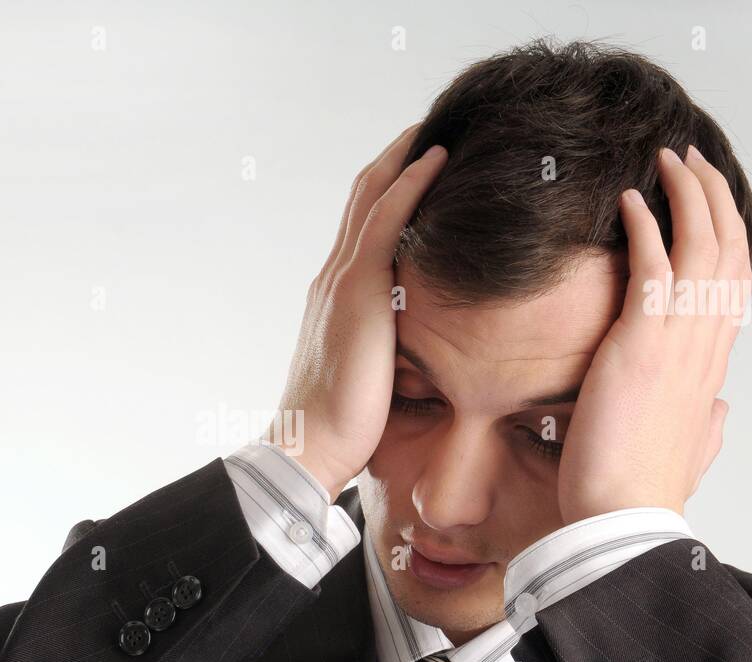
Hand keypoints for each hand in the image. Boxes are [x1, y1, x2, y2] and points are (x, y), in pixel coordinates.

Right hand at [265, 124, 448, 500]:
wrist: (311, 446)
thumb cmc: (343, 426)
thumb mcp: (371, 374)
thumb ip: (391, 345)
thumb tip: (425, 349)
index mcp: (334, 295)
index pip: (362, 224)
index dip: (389, 186)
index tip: (421, 161)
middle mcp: (333, 277)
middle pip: (364, 195)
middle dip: (397, 156)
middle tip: (433, 126)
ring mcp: (342, 279)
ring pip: (373, 195)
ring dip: (406, 155)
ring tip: (440, 125)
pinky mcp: (357, 290)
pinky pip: (386, 220)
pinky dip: (411, 183)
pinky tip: (437, 159)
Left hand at [557, 145, 751, 523]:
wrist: (621, 515)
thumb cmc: (643, 487)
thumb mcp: (691, 449)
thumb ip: (709, 421)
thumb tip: (721, 409)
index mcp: (712, 363)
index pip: (734, 281)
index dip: (727, 231)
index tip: (709, 199)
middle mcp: (706, 343)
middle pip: (727, 248)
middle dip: (713, 195)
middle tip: (690, 159)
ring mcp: (678, 340)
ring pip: (700, 245)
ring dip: (686, 194)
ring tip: (667, 159)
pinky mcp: (641, 343)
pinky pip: (652, 267)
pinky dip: (646, 227)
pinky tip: (629, 200)